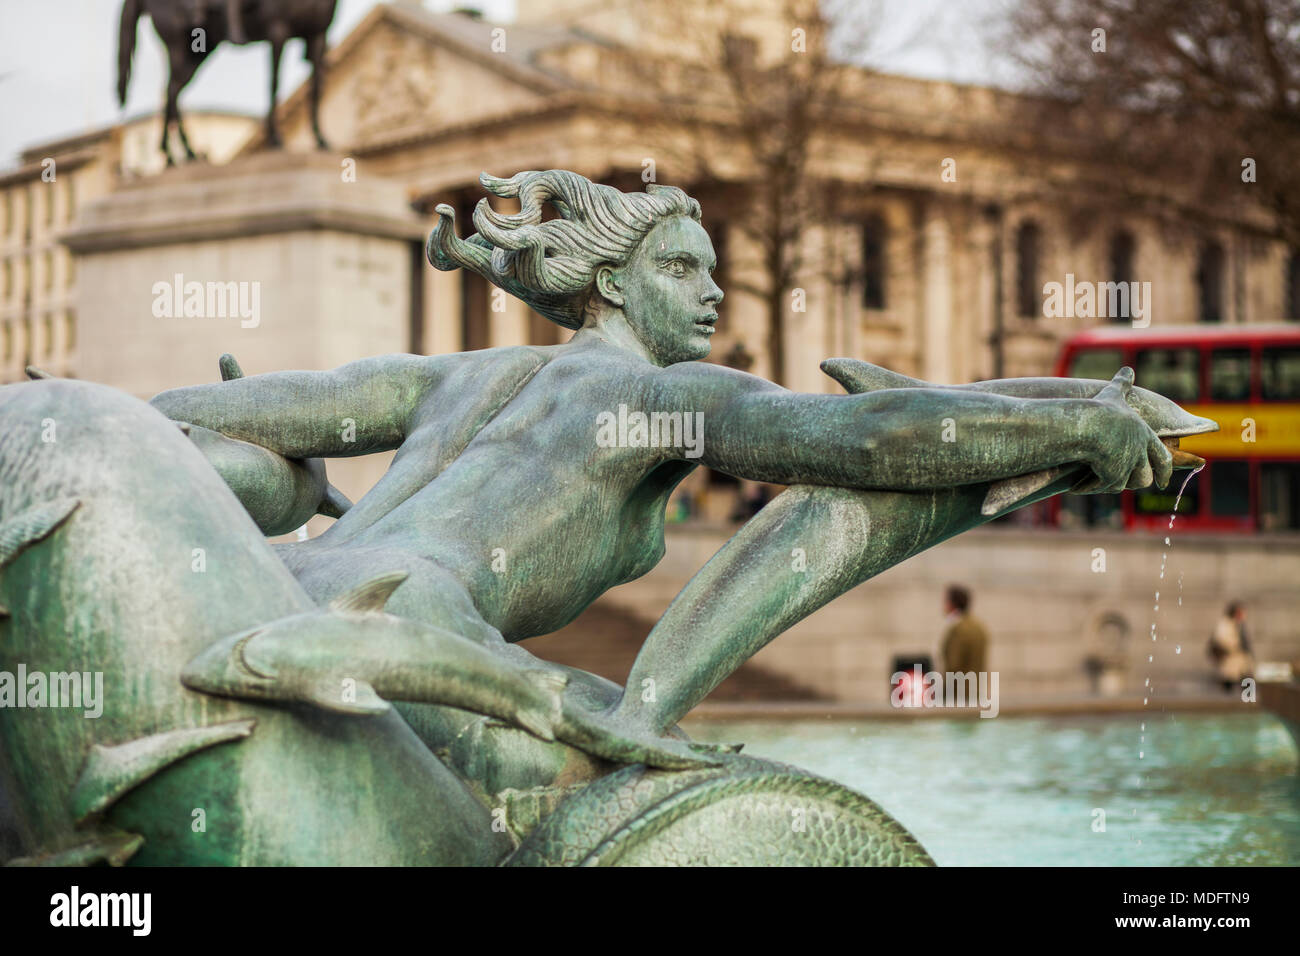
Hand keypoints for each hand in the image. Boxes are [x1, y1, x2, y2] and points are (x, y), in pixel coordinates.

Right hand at [1073, 367, 1172, 493]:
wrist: (1086, 425)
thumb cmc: (1100, 409)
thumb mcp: (1113, 395)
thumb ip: (1122, 384)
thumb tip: (1127, 368)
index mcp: (1145, 435)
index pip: (1162, 458)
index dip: (1164, 471)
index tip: (1164, 482)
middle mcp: (1141, 452)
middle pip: (1145, 476)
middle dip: (1136, 480)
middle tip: (1125, 484)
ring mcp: (1129, 465)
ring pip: (1128, 483)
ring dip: (1113, 484)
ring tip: (1098, 482)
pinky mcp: (1115, 475)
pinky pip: (1105, 486)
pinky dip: (1091, 486)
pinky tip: (1079, 485)